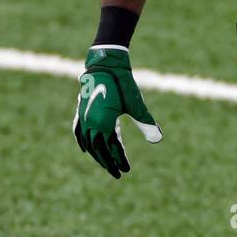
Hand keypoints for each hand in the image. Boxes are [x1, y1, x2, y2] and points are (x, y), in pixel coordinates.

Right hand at [73, 45, 161, 178]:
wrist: (106, 64)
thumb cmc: (123, 84)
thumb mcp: (136, 105)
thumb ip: (146, 122)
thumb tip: (157, 139)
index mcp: (103, 123)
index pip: (111, 149)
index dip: (118, 161)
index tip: (126, 170)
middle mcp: (90, 123)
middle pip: (98, 150)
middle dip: (108, 162)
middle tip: (117, 173)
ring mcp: (84, 117)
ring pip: (88, 142)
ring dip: (97, 154)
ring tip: (105, 163)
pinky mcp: (81, 110)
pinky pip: (79, 131)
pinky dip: (82, 141)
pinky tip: (85, 148)